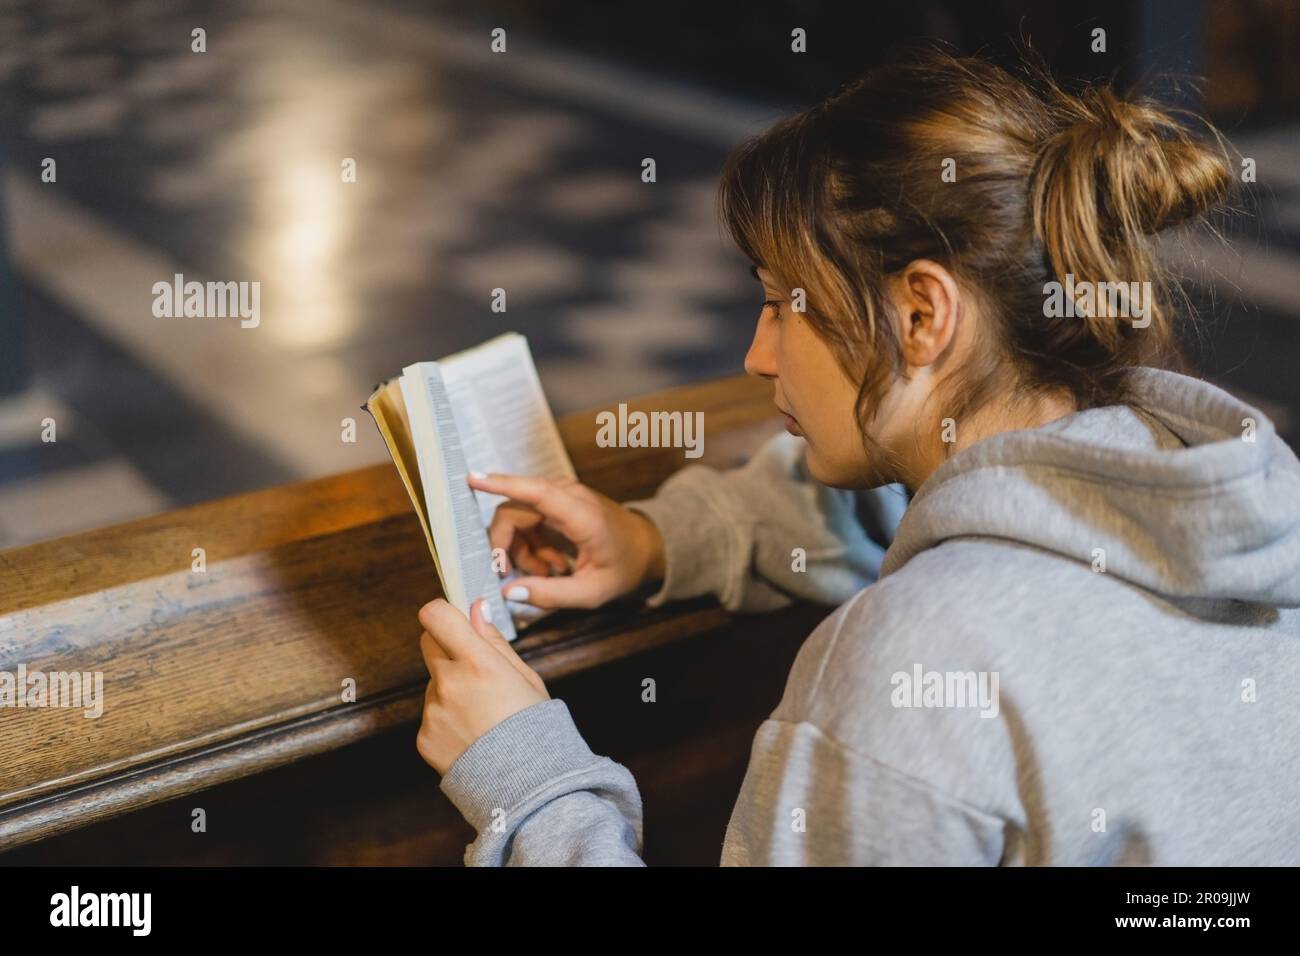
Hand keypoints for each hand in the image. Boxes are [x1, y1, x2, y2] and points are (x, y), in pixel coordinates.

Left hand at [415, 596, 549, 774]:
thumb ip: (495, 641)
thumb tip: (476, 609)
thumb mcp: (526, 678)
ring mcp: (433, 712)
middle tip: (473, 668)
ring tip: (482, 716)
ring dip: (451, 689)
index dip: (442, 612)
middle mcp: (450, 683)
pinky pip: (431, 715)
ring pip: (434, 683)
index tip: (453, 618)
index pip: (435, 616)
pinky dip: (447, 720)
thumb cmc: (535, 729)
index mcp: (478, 663)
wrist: (527, 786)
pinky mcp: (424, 737)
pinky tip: (472, 736)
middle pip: (428, 642)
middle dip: (446, 646)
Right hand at [468, 472, 665, 609]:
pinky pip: (526, 519)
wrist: (645, 548)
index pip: (537, 492)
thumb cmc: (623, 569)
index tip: (473, 479)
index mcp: (583, 516)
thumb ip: (552, 595)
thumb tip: (509, 591)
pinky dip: (530, 545)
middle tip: (511, 575)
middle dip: (505, 545)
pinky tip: (550, 564)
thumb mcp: (593, 592)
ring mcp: (562, 495)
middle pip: (514, 510)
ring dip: (521, 549)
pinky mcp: (556, 501)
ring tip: (547, 572)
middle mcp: (569, 497)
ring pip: (516, 516)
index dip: (503, 485)